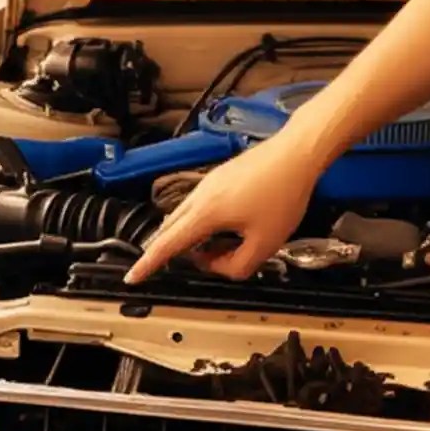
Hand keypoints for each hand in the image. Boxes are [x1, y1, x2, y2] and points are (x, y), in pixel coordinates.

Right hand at [124, 136, 321, 282]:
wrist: (297, 153)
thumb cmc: (283, 195)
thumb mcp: (266, 243)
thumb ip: (237, 265)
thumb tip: (217, 264)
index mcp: (206, 213)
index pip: (169, 245)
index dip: (148, 264)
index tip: (132, 277)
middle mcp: (200, 195)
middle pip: (171, 230)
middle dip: (174, 252)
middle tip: (197, 265)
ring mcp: (207, 183)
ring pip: (185, 217)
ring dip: (193, 238)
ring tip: (224, 249)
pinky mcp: (218, 178)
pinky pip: (198, 206)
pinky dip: (203, 224)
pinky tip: (229, 228)